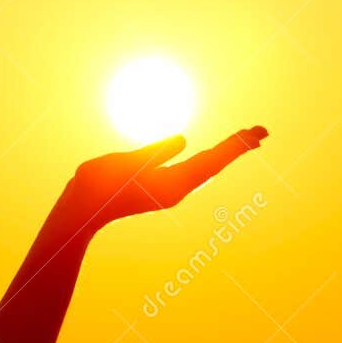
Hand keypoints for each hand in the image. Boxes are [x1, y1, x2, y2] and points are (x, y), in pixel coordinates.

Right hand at [48, 126, 268, 235]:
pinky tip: (210, 156)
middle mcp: (175, 189)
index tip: (256, 133)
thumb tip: (183, 140)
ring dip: (224, 153)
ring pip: (205, 168)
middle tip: (261, 132)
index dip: (235, 146)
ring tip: (245, 140)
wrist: (80, 210)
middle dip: (236, 147)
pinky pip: (191, 170)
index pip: (211, 161)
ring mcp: (168, 190)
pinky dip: (206, 159)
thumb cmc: (98, 185)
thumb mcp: (127, 162)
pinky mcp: (159, 188)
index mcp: (171, 184)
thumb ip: (156, 151)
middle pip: (214, 164)